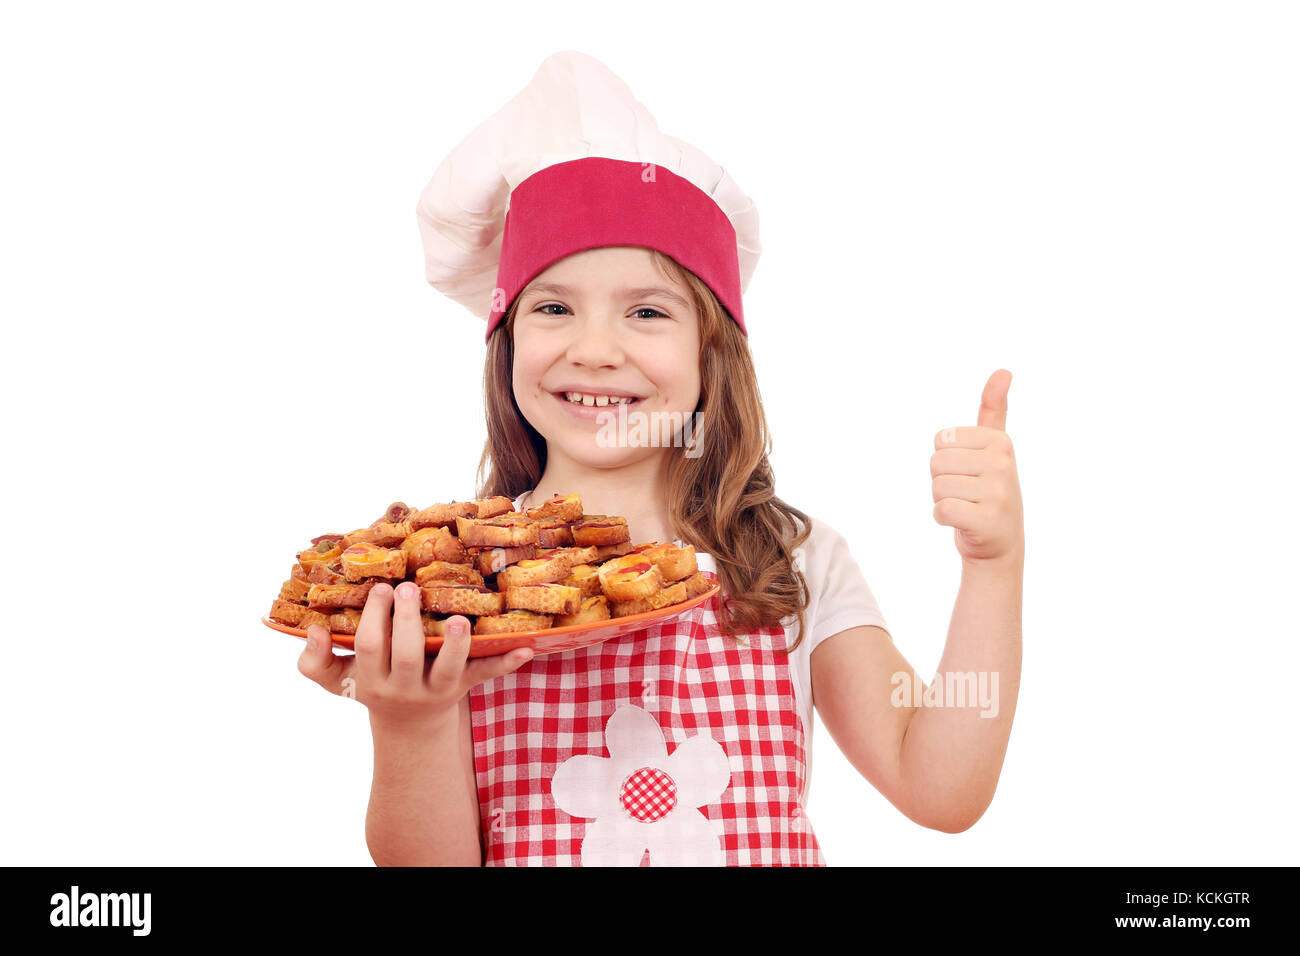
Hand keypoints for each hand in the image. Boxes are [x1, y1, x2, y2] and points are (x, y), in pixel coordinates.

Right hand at [296, 581, 533, 731]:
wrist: (408, 729)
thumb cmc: (373, 686)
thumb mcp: (338, 680)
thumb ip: (314, 660)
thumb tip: (311, 629)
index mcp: (373, 680)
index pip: (369, 648)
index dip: (374, 619)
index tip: (380, 588)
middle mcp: (405, 687)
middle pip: (405, 656)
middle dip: (407, 622)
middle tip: (409, 588)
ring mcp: (437, 690)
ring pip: (447, 671)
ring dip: (455, 645)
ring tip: (456, 619)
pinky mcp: (464, 688)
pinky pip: (485, 676)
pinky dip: (506, 663)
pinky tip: (526, 649)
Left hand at [931, 369, 1023, 563]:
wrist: (1001, 545)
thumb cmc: (990, 491)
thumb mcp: (994, 449)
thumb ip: (993, 410)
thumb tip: (1003, 371)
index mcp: (1000, 441)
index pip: (942, 440)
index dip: (947, 460)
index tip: (969, 473)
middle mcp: (1003, 463)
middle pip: (936, 463)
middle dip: (944, 481)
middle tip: (968, 494)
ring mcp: (999, 492)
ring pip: (937, 487)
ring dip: (944, 501)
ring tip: (968, 507)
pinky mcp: (987, 519)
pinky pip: (941, 509)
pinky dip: (943, 519)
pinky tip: (964, 523)